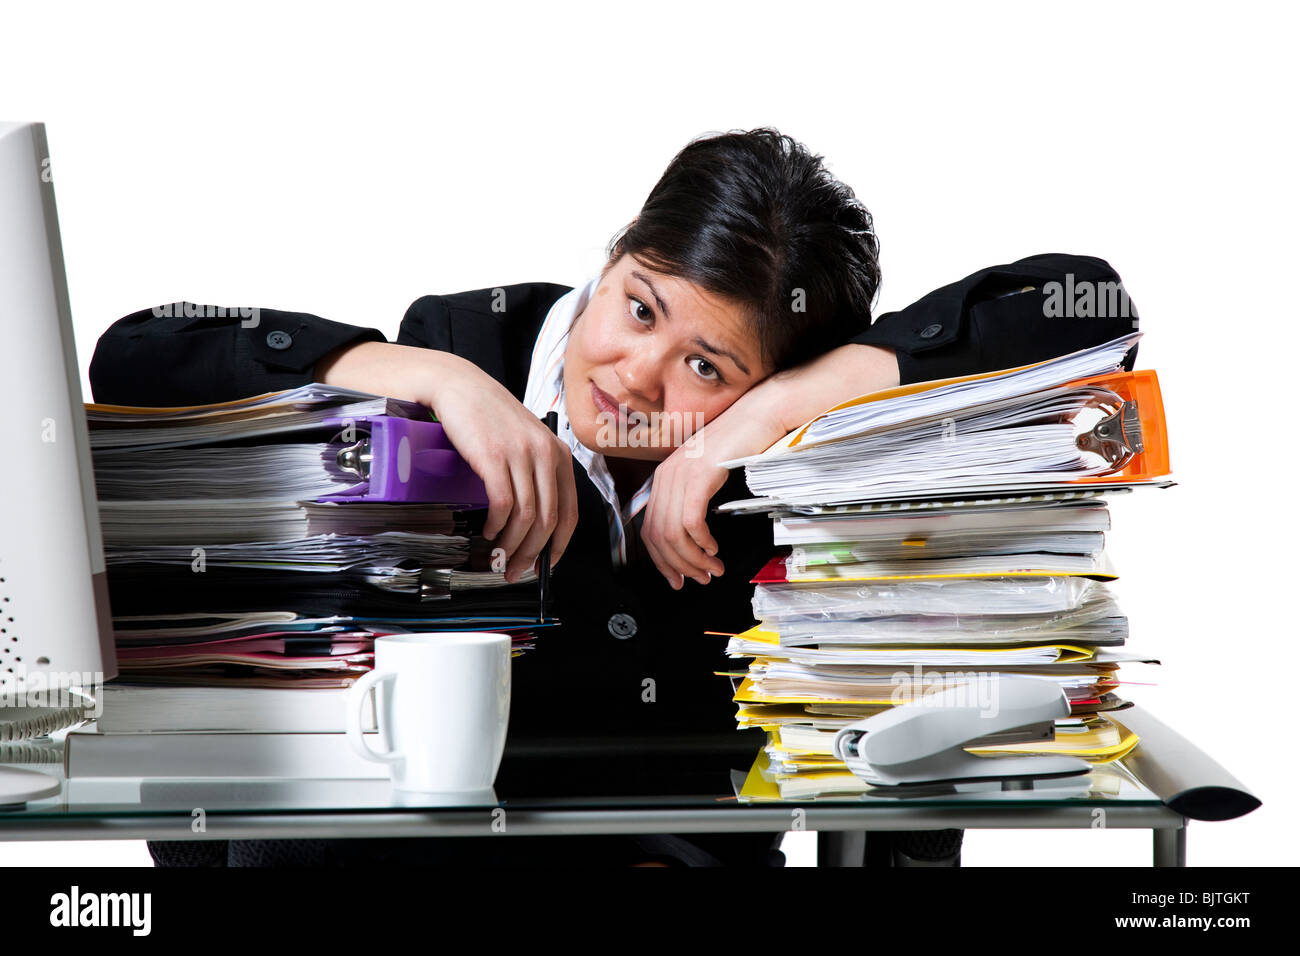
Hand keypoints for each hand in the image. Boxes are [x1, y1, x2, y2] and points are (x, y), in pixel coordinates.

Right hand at [317, 341, 577, 582]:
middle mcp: (545, 455)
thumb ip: (534, 475)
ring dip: (512, 546)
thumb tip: (532, 527)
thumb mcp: (524, 442)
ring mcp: (521, 455)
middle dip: (532, 554)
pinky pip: (503, 504)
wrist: (460, 386)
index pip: (569, 513)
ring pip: (526, 517)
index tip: (544, 566)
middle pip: (548, 520)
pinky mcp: (495, 456)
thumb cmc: (489, 418)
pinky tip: (487, 531)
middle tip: (515, 571)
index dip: (557, 547)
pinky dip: (496, 526)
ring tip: (498, 556)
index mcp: (558, 454)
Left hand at [639, 385, 786, 589]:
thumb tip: (691, 535)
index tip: (677, 578)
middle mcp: (666, 475)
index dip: (661, 561)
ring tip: (711, 570)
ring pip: (673, 533)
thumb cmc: (737, 444)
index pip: (649, 530)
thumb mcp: (706, 474)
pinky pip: (690, 521)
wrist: (757, 416)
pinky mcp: (699, 475)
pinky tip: (714, 548)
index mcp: (663, 477)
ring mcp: (681, 474)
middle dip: (678, 566)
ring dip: (693, 559)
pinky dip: (701, 541)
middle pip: (658, 536)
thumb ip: (692, 499)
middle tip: (699, 579)